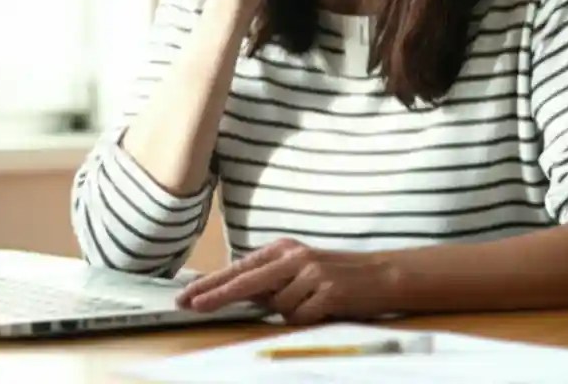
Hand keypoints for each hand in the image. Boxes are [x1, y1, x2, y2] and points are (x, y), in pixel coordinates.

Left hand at [175, 238, 398, 324]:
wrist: (381, 273)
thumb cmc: (336, 274)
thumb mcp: (299, 269)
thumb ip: (270, 280)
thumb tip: (236, 296)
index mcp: (283, 249)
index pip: (239, 268)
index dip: (211, 284)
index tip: (186, 296)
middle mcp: (294, 257)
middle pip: (245, 281)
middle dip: (215, 295)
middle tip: (189, 305)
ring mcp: (311, 273)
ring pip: (277, 306)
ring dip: (288, 312)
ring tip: (311, 302)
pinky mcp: (327, 291)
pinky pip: (299, 317)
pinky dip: (306, 318)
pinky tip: (322, 307)